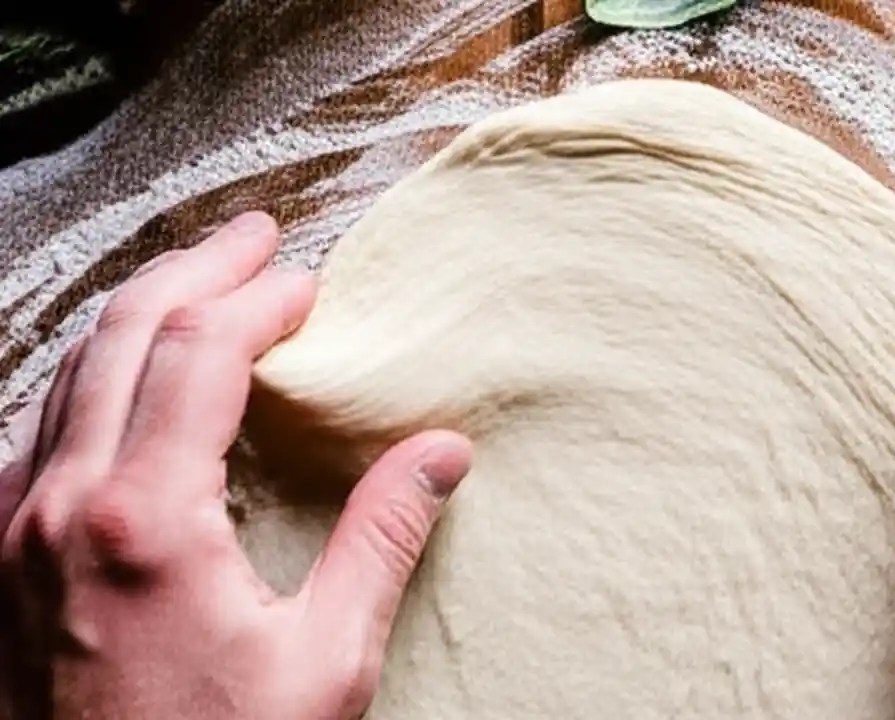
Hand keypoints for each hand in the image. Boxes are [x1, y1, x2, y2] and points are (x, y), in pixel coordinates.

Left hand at [0, 212, 471, 719]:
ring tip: (197, 283)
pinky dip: (88, 374)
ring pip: (67, 369)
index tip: (309, 286)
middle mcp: (59, 505)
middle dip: (196, 267)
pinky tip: (122, 380)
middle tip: (253, 234)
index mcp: (146, 519)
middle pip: (124, 332)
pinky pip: (33, 426)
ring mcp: (9, 528)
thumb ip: (380, 542)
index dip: (262, 301)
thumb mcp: (322, 665)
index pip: (203, 352)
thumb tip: (441, 454)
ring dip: (138, 311)